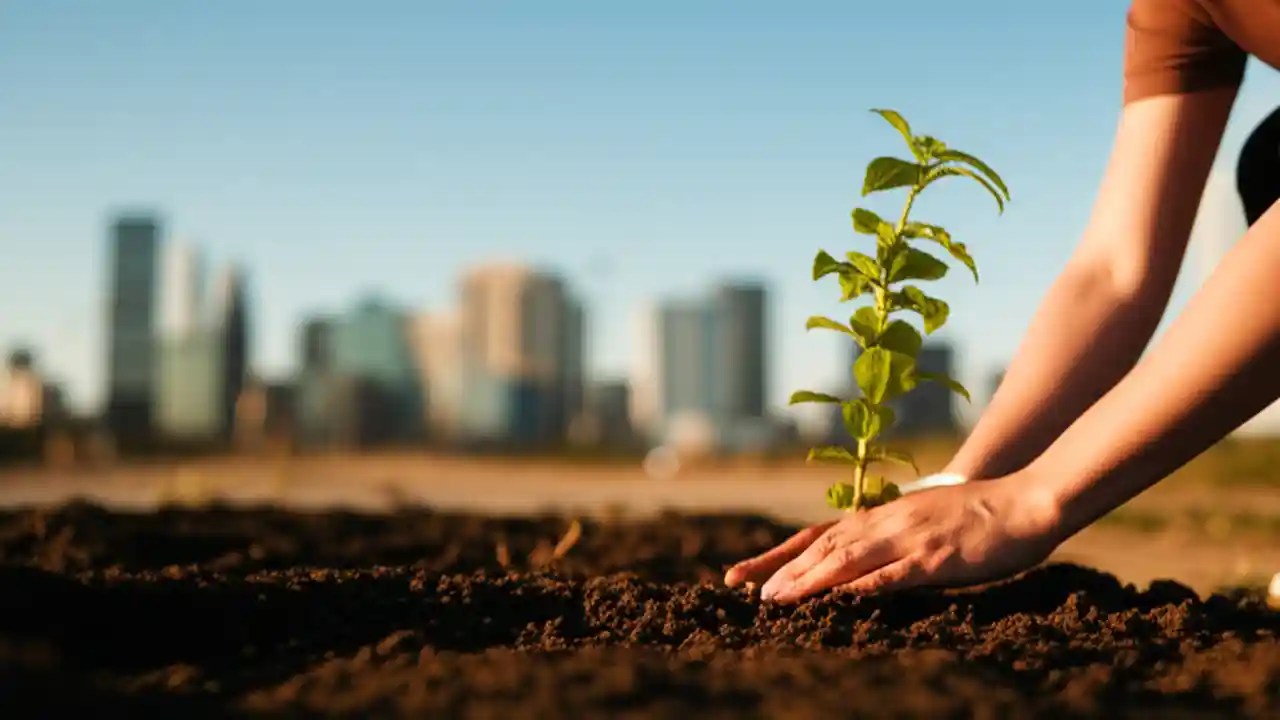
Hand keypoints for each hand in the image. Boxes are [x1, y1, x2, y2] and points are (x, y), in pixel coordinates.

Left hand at [723, 474, 1062, 602]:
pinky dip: (864, 585)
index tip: (744, 573)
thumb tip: (855, 560)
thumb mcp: (919, 519)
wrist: (1022, 500)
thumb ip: (887, 536)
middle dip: (783, 569)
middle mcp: (886, 522)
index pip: (818, 534)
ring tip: (778, 598)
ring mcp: (909, 538)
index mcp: (881, 516)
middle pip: (824, 547)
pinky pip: (894, 573)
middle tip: (747, 590)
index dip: (779, 554)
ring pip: (849, 559)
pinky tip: (841, 597)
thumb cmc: (974, 515)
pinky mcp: (935, 558)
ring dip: (810, 579)